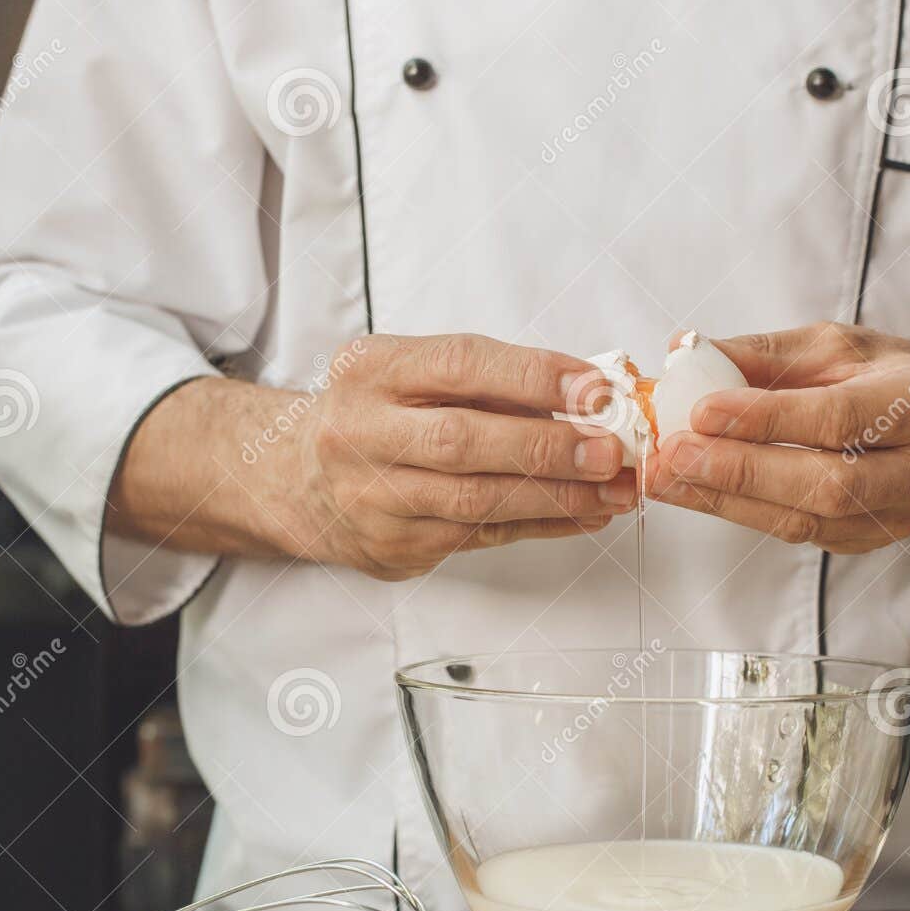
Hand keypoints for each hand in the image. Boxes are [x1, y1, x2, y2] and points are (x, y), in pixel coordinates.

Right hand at [286, 333, 635, 578]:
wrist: (297, 479)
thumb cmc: (375, 415)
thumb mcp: (409, 373)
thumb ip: (486, 380)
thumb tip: (586, 395)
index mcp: (371, 371)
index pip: (459, 364)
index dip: (533, 376)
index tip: (594, 388)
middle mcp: (361, 432)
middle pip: (463, 441)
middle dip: (547, 446)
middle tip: (609, 451)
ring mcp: (372, 497)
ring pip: (475, 501)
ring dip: (555, 497)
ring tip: (612, 491)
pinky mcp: (392, 546)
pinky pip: (480, 537)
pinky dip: (540, 525)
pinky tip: (582, 515)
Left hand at [646, 323, 909, 552]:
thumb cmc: (890, 379)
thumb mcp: (839, 346)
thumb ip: (765, 353)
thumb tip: (685, 351)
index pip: (839, 418)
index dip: (768, 419)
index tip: (702, 410)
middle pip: (826, 483)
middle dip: (740, 471)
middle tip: (674, 454)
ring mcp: (896, 517)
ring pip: (805, 521)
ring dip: (725, 501)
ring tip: (665, 478)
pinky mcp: (865, 542)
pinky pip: (795, 534)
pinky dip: (738, 513)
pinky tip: (694, 492)